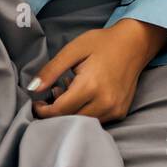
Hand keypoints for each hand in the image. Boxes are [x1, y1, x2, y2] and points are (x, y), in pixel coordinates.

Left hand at [30, 20, 166, 123]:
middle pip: (70, 120)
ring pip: (83, 124)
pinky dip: (84, 113)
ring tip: (68, 90)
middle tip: (54, 92)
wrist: (135, 43)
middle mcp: (105, 102)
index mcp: (91, 86)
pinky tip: (83, 95)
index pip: (60, 111)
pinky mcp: (120, 112)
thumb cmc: (102, 43)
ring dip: (70, 113)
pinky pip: (96, 121)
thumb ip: (51, 70)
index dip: (43, 110)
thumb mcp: (73, 50)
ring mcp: (115, 109)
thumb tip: (32, 89)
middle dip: (56, 112)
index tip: (36, 102)